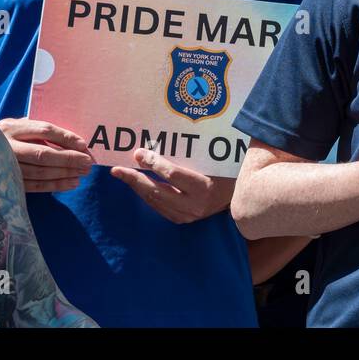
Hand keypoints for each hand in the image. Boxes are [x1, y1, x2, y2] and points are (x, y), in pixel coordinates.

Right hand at [0, 117, 93, 192]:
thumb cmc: (6, 136)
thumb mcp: (18, 126)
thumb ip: (39, 130)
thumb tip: (73, 140)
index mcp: (12, 127)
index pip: (44, 130)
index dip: (65, 138)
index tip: (83, 145)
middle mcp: (6, 146)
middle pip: (42, 154)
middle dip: (68, 159)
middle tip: (87, 162)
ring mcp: (4, 165)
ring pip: (39, 172)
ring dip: (64, 174)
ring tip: (82, 173)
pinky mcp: (6, 182)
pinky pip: (33, 186)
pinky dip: (54, 186)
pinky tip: (70, 183)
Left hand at [111, 148, 235, 223]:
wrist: (241, 199)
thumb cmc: (228, 172)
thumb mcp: (214, 161)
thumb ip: (192, 152)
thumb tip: (166, 139)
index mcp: (204, 188)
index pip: (173, 175)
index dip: (154, 163)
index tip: (139, 153)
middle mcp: (195, 205)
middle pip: (157, 191)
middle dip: (134, 179)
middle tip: (117, 169)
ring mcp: (188, 216)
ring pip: (155, 201)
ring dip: (137, 187)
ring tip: (122, 175)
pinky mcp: (183, 220)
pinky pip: (159, 207)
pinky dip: (147, 195)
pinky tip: (137, 185)